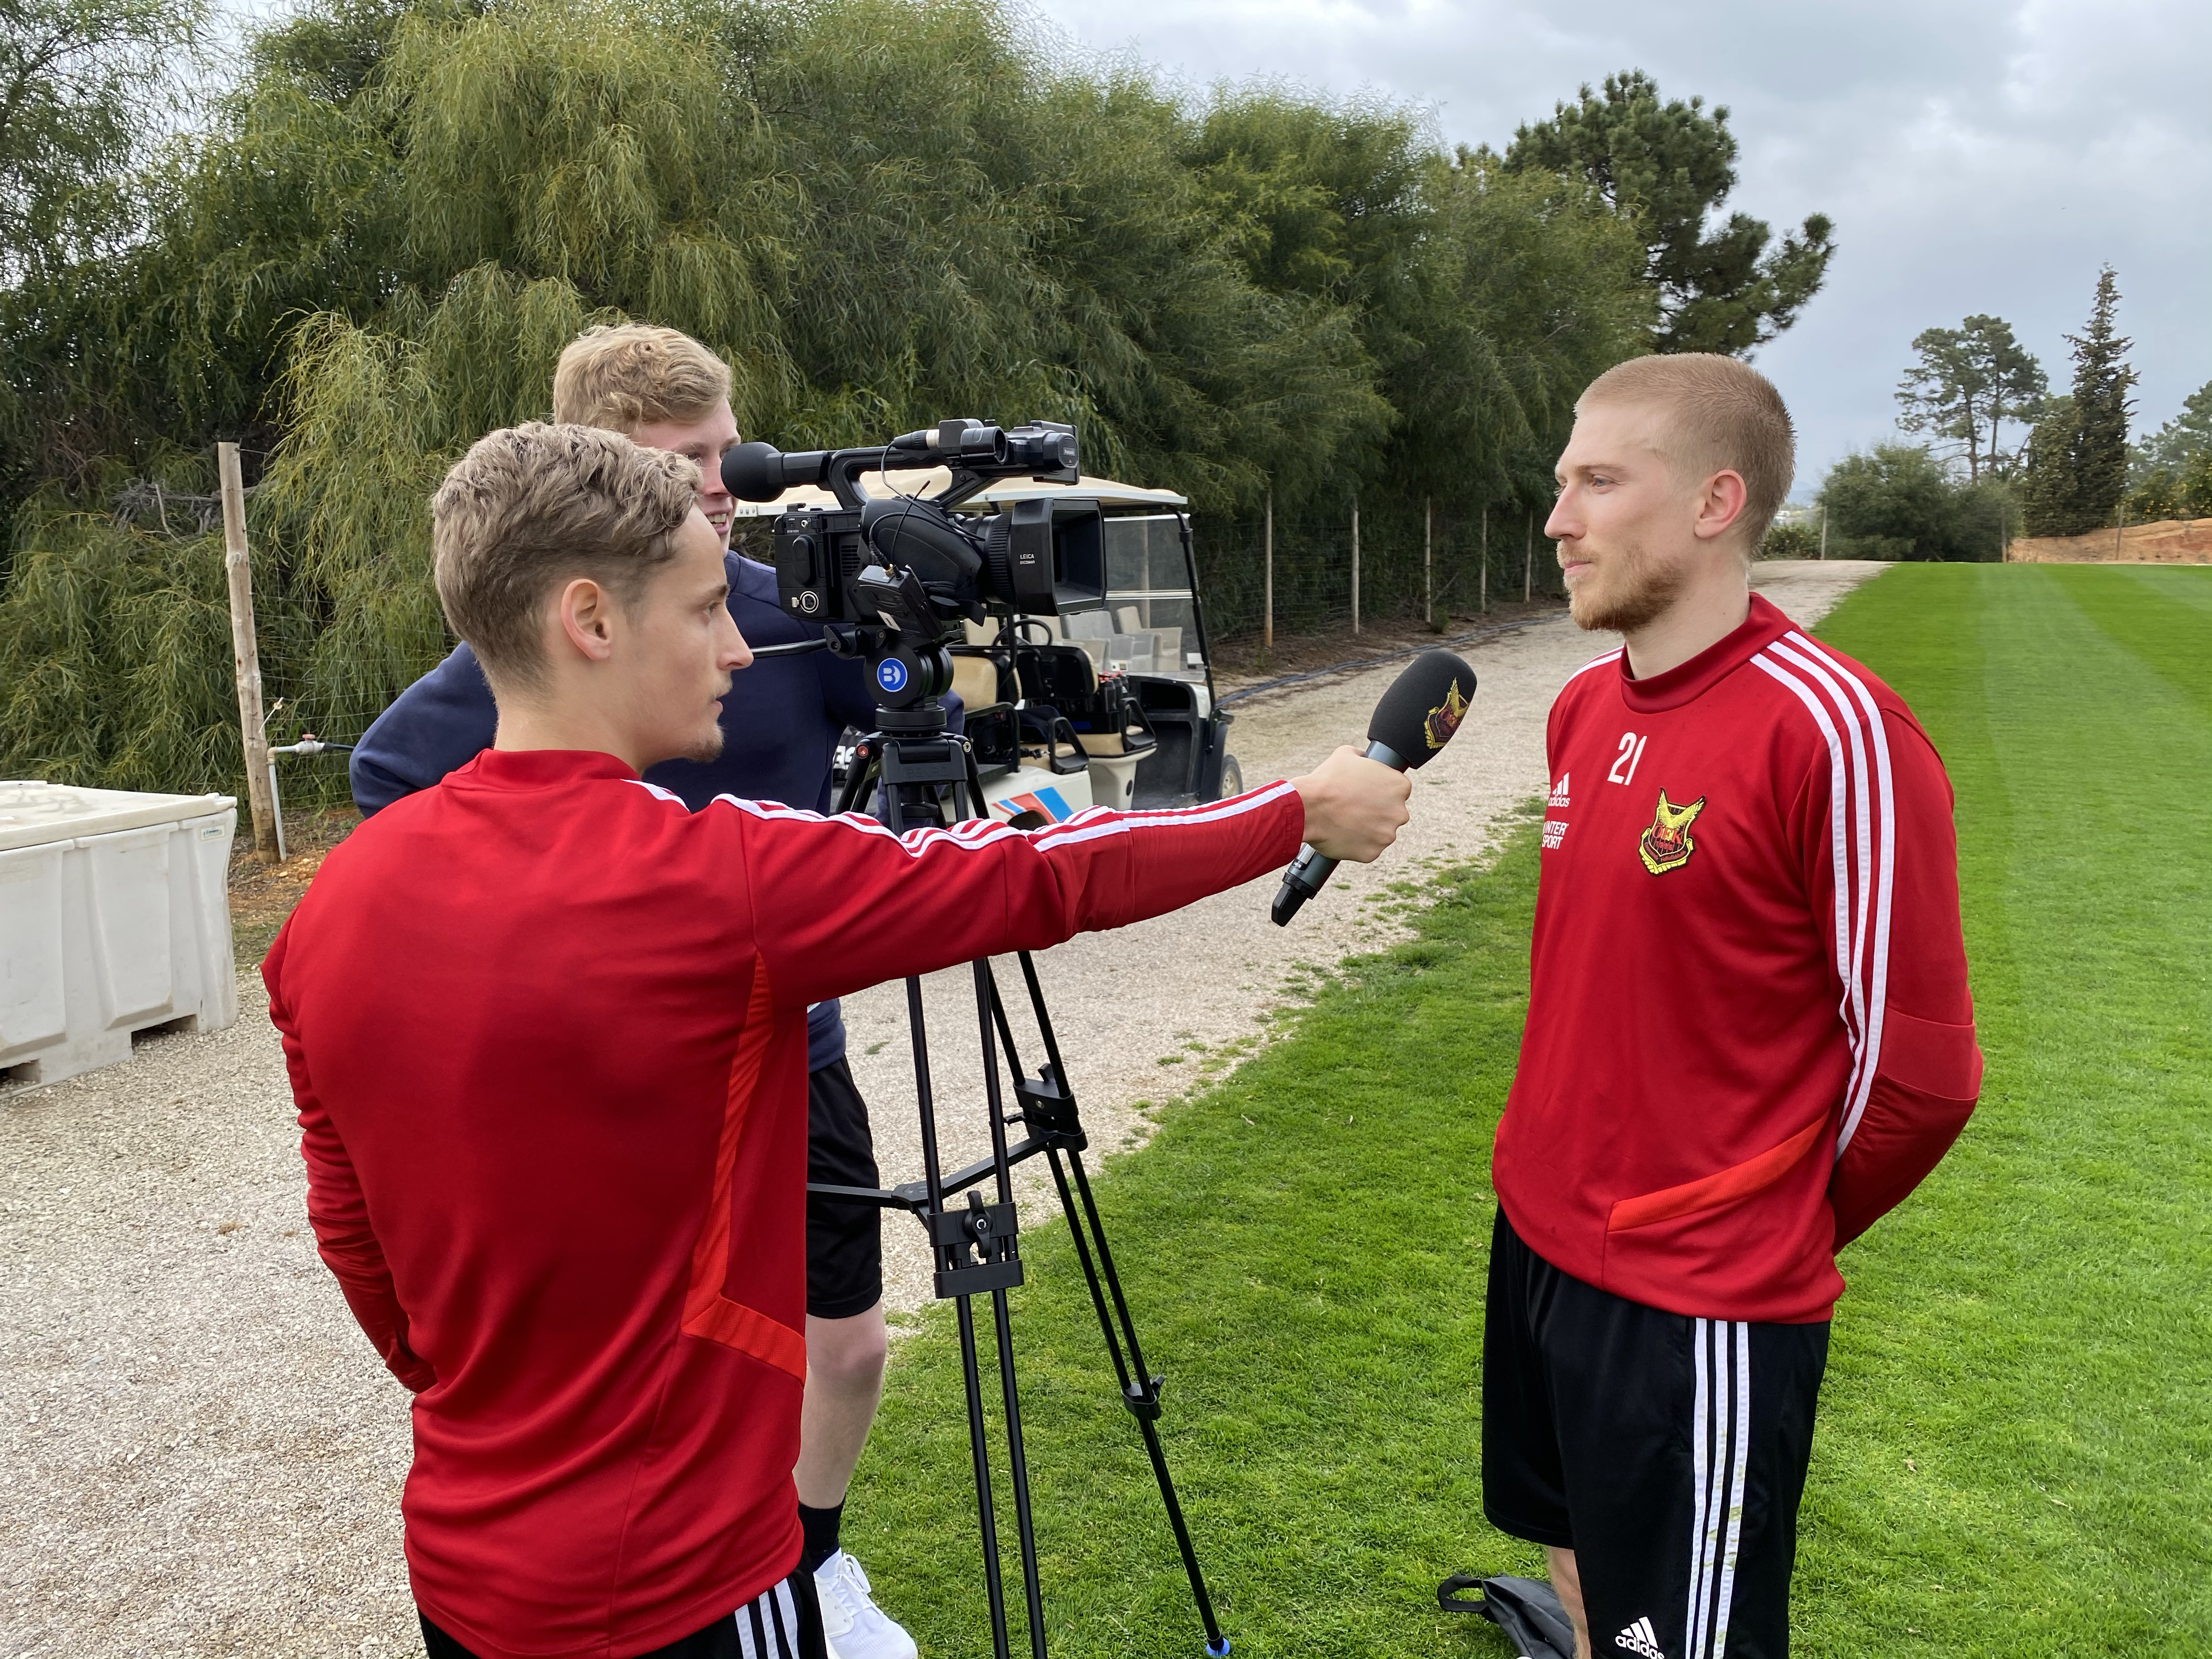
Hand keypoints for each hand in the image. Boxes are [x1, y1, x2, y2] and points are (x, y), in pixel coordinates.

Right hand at [1290, 746, 1409, 862]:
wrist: (1308, 808)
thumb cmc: (1327, 780)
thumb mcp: (1347, 754)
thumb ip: (1364, 757)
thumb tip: (1364, 758)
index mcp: (1399, 786)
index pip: (1398, 790)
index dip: (1380, 791)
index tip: (1367, 793)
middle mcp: (1399, 812)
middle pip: (1392, 813)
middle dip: (1377, 811)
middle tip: (1355, 808)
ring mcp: (1386, 835)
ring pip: (1381, 833)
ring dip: (1368, 829)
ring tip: (1346, 821)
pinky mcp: (1372, 853)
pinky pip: (1368, 849)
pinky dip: (1357, 844)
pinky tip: (1343, 833)